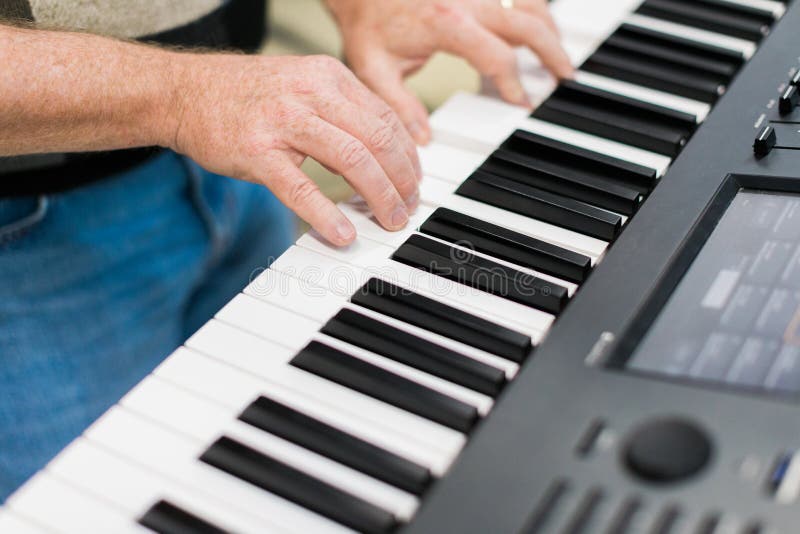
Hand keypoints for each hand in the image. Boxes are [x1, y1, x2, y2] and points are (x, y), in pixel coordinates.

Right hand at [168, 53, 420, 245]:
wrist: (184, 92)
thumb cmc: (247, 96)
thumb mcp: (303, 86)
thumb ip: (342, 112)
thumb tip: (384, 154)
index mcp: (328, 76)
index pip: (385, 117)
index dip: (407, 156)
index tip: (414, 182)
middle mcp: (311, 92)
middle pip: (377, 138)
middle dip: (401, 179)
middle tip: (408, 208)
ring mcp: (283, 121)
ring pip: (351, 159)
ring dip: (379, 195)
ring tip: (389, 221)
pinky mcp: (257, 152)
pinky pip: (300, 188)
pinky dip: (326, 214)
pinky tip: (343, 234)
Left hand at [326, 0, 572, 143]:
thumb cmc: (366, 20)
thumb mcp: (373, 67)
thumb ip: (399, 106)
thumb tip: (423, 140)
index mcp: (448, 22)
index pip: (497, 57)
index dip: (513, 83)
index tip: (520, 102)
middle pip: (528, 23)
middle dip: (552, 53)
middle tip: (564, 78)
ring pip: (529, 2)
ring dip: (548, 28)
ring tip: (556, 54)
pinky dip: (533, 7)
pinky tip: (537, 24)